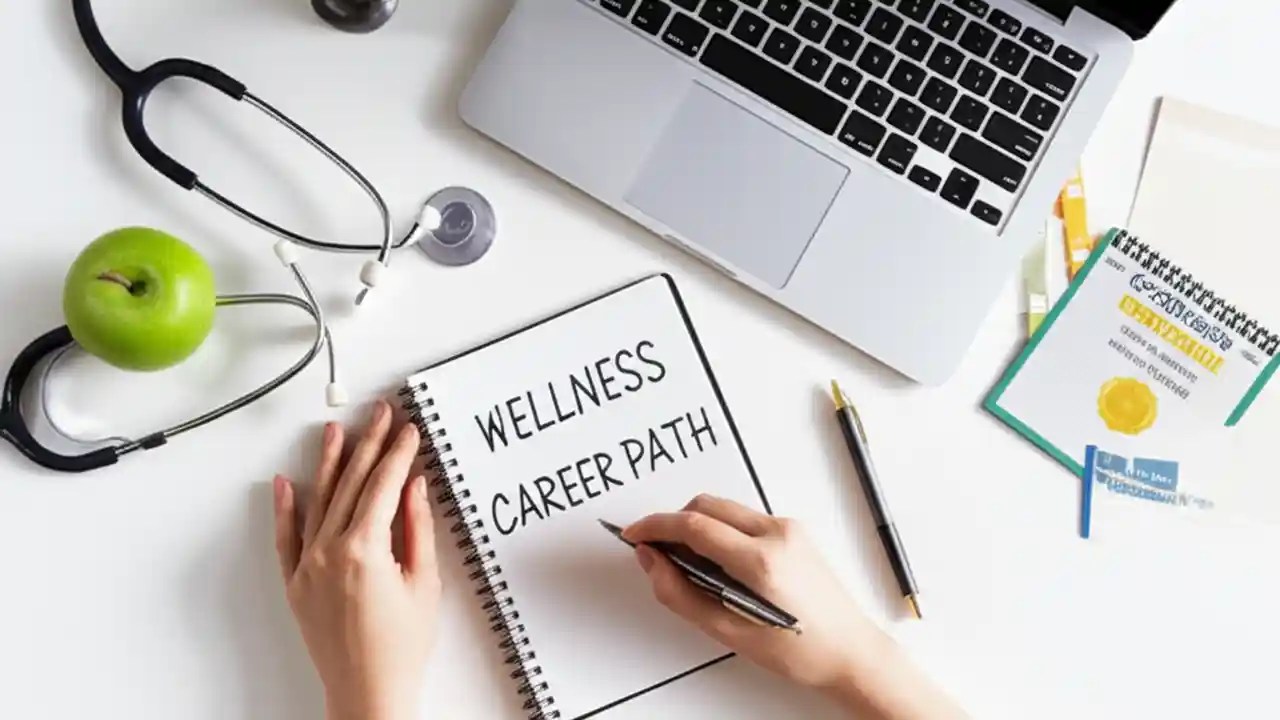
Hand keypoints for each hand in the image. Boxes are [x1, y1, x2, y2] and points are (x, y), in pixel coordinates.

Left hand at [273, 401, 441, 719]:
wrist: (367, 692)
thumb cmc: (401, 647)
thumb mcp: (424, 583)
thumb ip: (416, 529)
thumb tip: (414, 486)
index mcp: (365, 549)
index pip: (384, 485)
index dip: (399, 453)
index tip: (409, 430)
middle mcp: (330, 552)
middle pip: (352, 484)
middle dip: (369, 445)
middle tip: (380, 414)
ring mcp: (308, 566)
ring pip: (319, 501)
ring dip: (330, 463)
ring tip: (337, 430)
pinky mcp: (296, 584)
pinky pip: (286, 538)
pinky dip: (285, 508)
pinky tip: (286, 481)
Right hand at [625, 496, 964, 719]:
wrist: (850, 651)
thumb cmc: (801, 650)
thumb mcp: (729, 632)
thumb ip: (681, 594)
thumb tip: (652, 562)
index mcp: (761, 560)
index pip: (693, 525)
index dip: (656, 526)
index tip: (636, 534)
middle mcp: (778, 534)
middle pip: (707, 505)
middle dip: (674, 521)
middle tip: (657, 550)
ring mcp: (789, 529)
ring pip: (725, 509)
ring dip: (699, 525)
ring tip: (690, 564)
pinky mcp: (795, 532)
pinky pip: (745, 519)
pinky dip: (722, 531)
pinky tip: (720, 563)